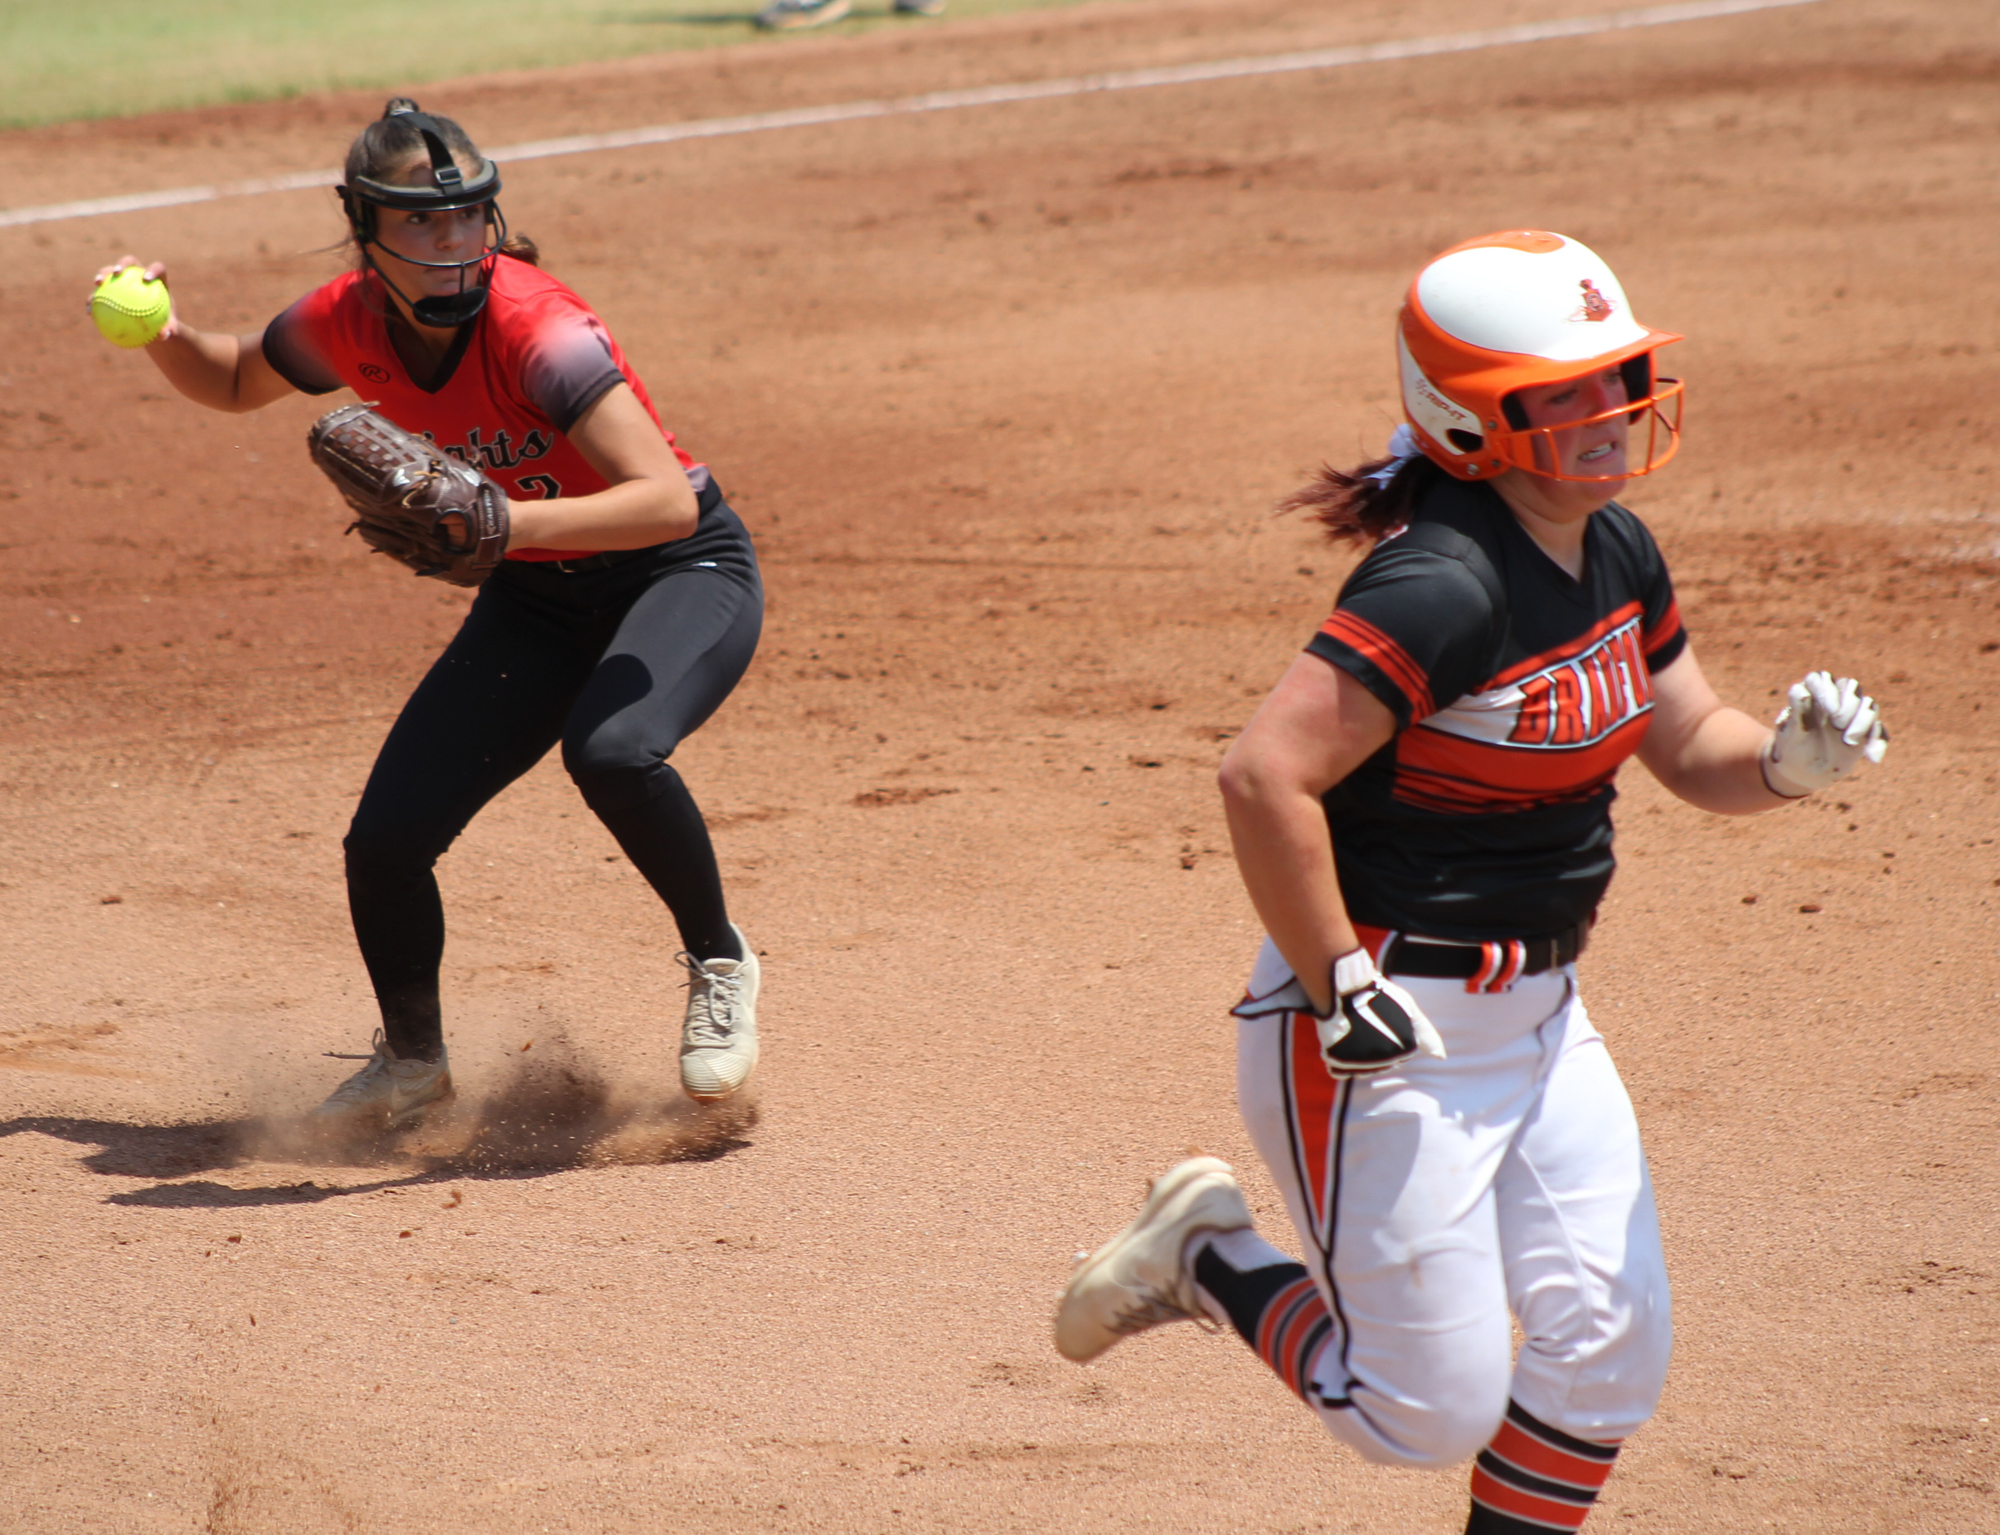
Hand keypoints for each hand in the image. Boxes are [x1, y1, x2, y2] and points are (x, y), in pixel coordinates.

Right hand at [87, 255, 177, 340]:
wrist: (153, 321)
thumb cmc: (164, 321)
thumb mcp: (170, 326)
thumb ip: (170, 328)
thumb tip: (165, 335)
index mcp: (158, 278)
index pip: (157, 268)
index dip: (152, 270)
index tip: (146, 279)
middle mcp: (140, 273)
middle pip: (130, 262)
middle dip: (122, 263)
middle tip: (118, 273)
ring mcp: (124, 278)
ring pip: (110, 271)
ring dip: (102, 273)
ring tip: (97, 283)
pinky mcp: (111, 287)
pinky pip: (101, 292)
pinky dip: (94, 300)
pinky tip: (90, 311)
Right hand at [1314, 948, 1446, 1075]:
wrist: (1344, 985)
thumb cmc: (1378, 994)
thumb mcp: (1409, 1008)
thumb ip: (1425, 1032)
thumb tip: (1441, 1057)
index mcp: (1403, 1050)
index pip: (1398, 1057)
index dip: (1389, 1037)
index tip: (1382, 1020)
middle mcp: (1385, 1061)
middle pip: (1379, 1064)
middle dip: (1373, 1047)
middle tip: (1365, 1023)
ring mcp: (1361, 1063)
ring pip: (1360, 1069)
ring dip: (1355, 1055)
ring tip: (1352, 1030)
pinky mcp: (1339, 1062)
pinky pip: (1341, 1071)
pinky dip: (1339, 1060)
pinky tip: (1340, 1041)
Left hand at [1763, 671, 1886, 797]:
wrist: (1803, 771)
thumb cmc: (1792, 747)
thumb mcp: (1790, 733)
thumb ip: (1795, 712)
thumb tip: (1799, 689)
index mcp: (1811, 694)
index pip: (1822, 679)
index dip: (1828, 691)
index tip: (1830, 711)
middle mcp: (1834, 698)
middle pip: (1851, 687)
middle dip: (1848, 706)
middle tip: (1838, 726)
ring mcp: (1853, 713)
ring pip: (1868, 704)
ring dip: (1863, 722)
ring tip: (1849, 742)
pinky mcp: (1866, 730)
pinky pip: (1879, 731)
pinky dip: (1877, 743)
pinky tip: (1871, 758)